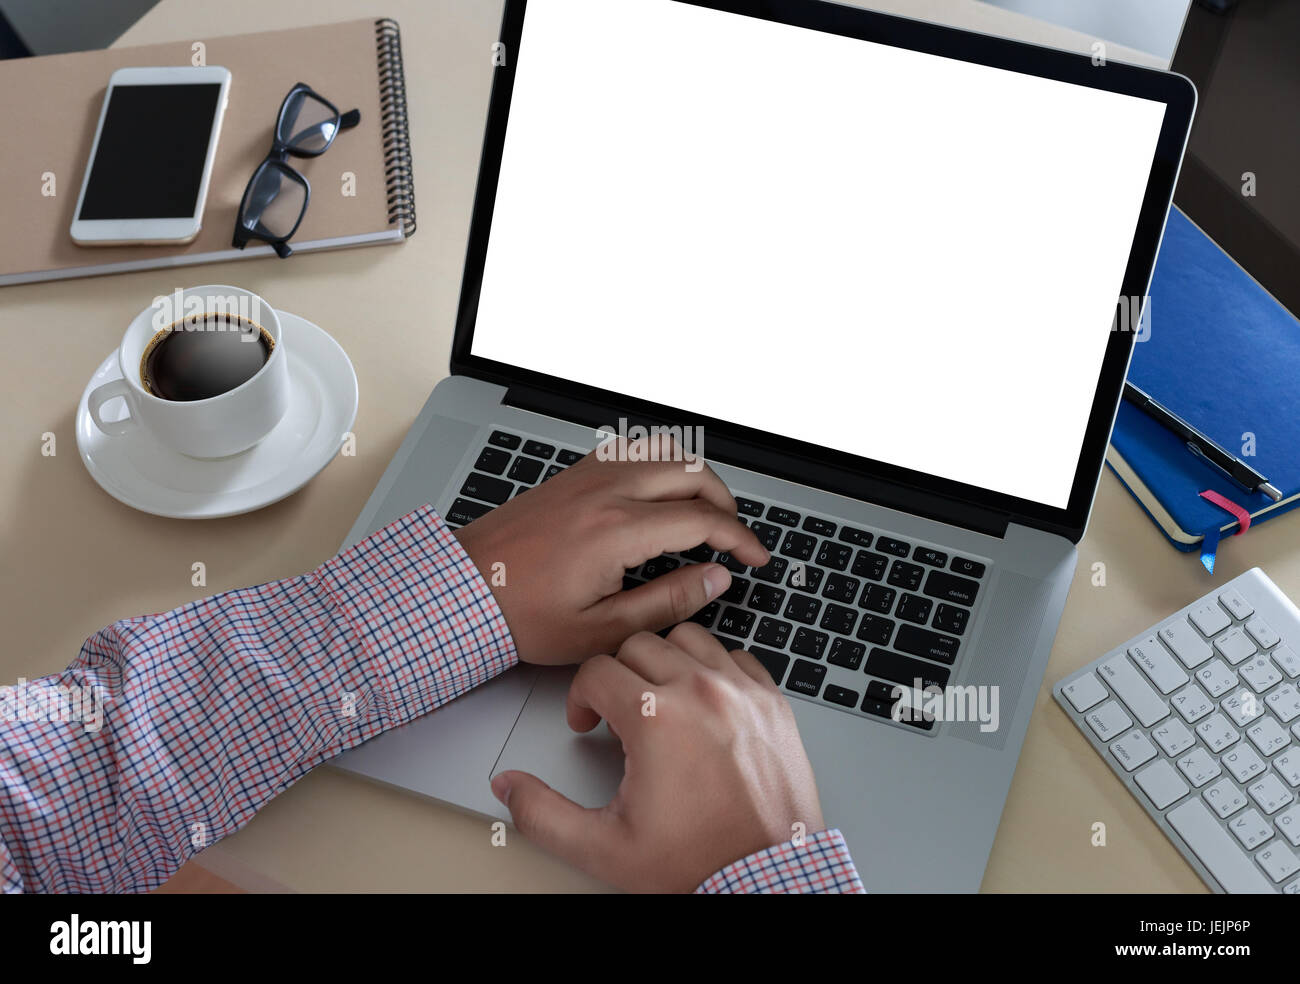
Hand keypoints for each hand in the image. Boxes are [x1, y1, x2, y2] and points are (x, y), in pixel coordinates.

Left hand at [452, 439, 768, 664]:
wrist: (463, 587)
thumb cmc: (521, 613)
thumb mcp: (601, 629)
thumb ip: (667, 603)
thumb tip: (713, 579)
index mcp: (618, 530)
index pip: (703, 519)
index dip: (740, 538)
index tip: (754, 557)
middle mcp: (607, 491)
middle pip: (693, 474)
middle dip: (726, 504)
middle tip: (733, 537)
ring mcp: (590, 475)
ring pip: (666, 451)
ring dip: (697, 476)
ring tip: (706, 511)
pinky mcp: (575, 473)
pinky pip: (633, 447)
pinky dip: (662, 462)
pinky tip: (662, 490)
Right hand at [490, 624, 825, 891]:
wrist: (767, 877)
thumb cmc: (697, 861)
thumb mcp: (603, 849)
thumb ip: (543, 815)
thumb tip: (507, 786)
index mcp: (656, 717)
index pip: (596, 671)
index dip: (580, 698)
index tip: (588, 724)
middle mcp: (700, 692)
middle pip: (638, 645)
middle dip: (619, 677)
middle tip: (620, 716)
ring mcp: (741, 692)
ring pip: (688, 639)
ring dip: (666, 662)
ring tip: (662, 701)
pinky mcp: (772, 702)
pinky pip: (735, 657)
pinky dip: (714, 669)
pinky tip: (705, 702)